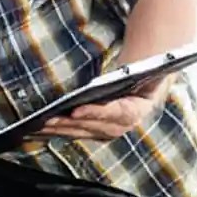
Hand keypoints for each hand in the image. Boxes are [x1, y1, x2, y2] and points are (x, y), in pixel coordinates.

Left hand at [30, 75, 170, 141]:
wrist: (143, 90)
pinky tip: (41, 129)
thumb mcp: (151, 72)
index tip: (76, 111)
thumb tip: (157, 64)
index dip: (95, 112)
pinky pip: (74, 132)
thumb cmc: (143, 78)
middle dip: (69, 123)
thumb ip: (153, 70)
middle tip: (49, 119)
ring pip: (80, 132)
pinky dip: (58, 131)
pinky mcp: (94, 132)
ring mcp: (106, 131)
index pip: (114, 113)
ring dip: (59, 130)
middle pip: (92, 126)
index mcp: (135, 110)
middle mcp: (120, 126)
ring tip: (39, 125)